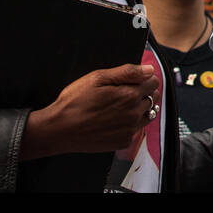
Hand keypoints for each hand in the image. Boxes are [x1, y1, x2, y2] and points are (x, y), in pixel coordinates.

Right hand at [22, 63, 159, 158]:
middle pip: (152, 98)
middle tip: (123, 92)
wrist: (59, 130)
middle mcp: (133, 114)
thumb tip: (149, 70)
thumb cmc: (75, 102)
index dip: (144, 78)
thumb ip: (127, 72)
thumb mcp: (98, 78)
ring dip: (140, 108)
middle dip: (142, 92)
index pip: (153, 82)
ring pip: (148, 114)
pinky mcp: (123, 142)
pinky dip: (130, 124)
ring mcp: (129, 130)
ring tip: (120, 106)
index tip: (133, 79)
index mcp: (129, 96)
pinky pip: (136, 130)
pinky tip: (114, 120)